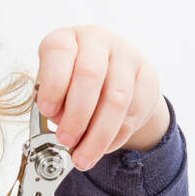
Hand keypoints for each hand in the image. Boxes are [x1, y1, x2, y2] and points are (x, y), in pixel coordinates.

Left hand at [34, 25, 169, 169]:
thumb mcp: (55, 86)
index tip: (46, 111)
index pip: (60, 52)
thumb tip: (62, 126)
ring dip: (97, 135)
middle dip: (76, 116)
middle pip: (90, 76)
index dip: (53, 83)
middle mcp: (98, 41)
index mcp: (68, 38)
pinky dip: (115, 137)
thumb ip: (54, 103)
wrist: (114, 74)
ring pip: (116, 100)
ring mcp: (127, 57)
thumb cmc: (73, 80)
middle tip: (65, 140)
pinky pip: (133, 113)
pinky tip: (101, 148)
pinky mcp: (148, 77)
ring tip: (82, 157)